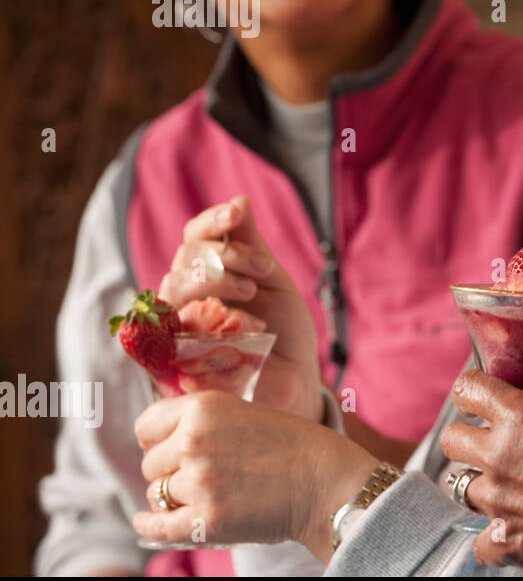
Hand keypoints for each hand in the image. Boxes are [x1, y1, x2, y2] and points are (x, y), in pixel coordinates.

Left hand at [131, 391, 376, 558]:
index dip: (157, 440)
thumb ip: (204, 422)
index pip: (146, 427)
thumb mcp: (245, 413)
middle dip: (168, 471)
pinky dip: (150, 526)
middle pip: (149, 464)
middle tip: (202, 476)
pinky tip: (146, 522)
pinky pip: (157, 527)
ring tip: (207, 495)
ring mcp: (198, 482)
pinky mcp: (206, 520)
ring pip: (156, 494)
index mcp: (203, 407)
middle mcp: (193, 441)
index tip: (168, 450)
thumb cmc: (294, 446)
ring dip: (174, 497)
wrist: (327, 482)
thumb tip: (162, 442)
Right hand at [159, 195, 322, 423]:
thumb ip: (251, 244)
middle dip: (224, 256)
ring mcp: (175, 326)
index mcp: (208, 272)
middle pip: (184, 259)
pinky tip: (245, 329)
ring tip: (253, 297)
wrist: (294, 381)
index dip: (211, 221)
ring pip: (173, 288)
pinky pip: (171, 329)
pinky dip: (208, 323)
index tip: (237, 214)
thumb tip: (238, 199)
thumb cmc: (283, 331)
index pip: (195, 237)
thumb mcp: (274, 281)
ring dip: (217, 284)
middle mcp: (185, 296)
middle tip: (262, 270)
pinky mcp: (169, 359)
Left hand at [439, 370, 522, 568]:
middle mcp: (501, 456)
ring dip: (484, 485)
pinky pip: (482, 541)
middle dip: (468, 437)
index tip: (479, 396)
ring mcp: (498, 500)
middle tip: (492, 442)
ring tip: (511, 489)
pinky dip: (495, 537)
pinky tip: (515, 532)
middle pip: (452, 438)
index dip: (473, 390)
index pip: (471, 388)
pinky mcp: (504, 540)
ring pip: (463, 487)